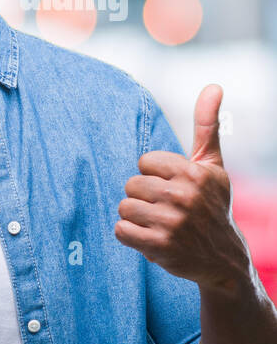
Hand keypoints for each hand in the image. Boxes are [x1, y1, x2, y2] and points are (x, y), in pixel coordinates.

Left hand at [115, 84, 248, 291]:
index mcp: (195, 172)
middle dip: (143, 197)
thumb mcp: (212, 165)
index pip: (144, 162)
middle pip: (131, 184)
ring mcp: (172, 222)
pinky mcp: (159, 246)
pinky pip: (120, 230)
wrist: (223, 258)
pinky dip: (130, 236)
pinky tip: (151, 239)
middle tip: (166, 209)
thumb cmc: (211, 205)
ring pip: (123, 207)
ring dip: (136, 217)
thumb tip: (213, 86)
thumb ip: (207, 126)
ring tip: (159, 224)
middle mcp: (185, 195)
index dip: (154, 175)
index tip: (173, 188)